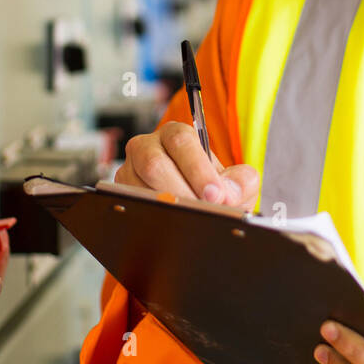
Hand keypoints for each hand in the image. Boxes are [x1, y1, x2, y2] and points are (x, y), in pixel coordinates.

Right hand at [115, 122, 258, 211]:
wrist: (197, 205)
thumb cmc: (212, 188)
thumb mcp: (235, 181)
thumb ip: (243, 181)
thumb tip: (230, 191)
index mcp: (177, 135)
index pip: (182, 142)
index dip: (199, 169)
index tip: (215, 194)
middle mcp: (148, 147)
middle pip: (154, 163)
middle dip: (182, 191)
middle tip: (204, 211)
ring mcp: (129, 171)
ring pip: (138, 187)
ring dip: (166, 207)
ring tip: (190, 221)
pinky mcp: (120, 195)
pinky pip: (129, 206)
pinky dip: (151, 218)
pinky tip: (170, 227)